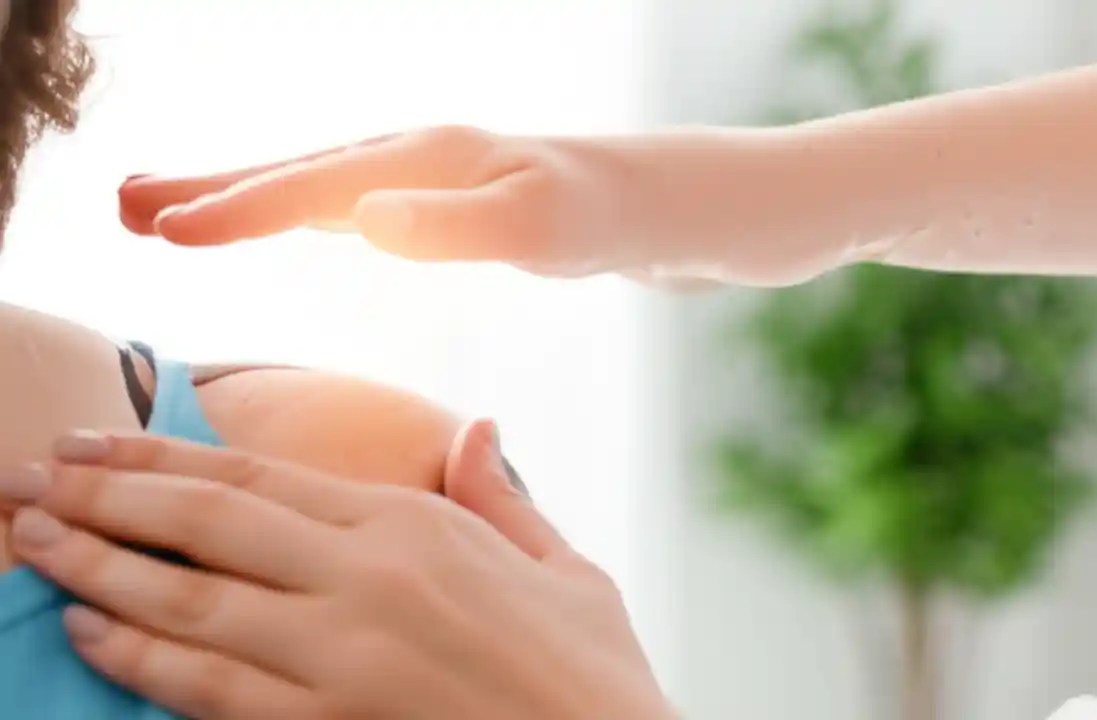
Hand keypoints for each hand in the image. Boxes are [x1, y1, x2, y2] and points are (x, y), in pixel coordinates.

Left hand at [0, 422, 673, 719]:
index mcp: (417, 527)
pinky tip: (88, 633)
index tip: (95, 441)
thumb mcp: (567, 569)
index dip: (162, 458)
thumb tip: (478, 427)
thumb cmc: (595, 674)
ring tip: (33, 544)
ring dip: (97, 570)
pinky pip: (209, 688)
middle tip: (30, 477)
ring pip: (190, 602)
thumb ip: (502, 496)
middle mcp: (367, 581)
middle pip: (206, 525)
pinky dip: (138, 657)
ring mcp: (342, 659)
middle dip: (105, 499)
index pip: (259, 478)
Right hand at [118, 125, 799, 285]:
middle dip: (220, 189)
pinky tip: (329, 230)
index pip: (313, 184)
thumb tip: (360, 217)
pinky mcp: (491, 208)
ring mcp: (465, 181)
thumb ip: (462, 224)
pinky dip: (330, 216)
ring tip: (196, 215)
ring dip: (264, 200)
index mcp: (442, 162)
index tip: (150, 225)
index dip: (232, 206)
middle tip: (128, 205)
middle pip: (307, 171)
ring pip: (340, 187)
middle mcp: (442, 161)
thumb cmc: (650, 215)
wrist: (726, 211)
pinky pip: (384, 209)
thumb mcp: (558, 228)